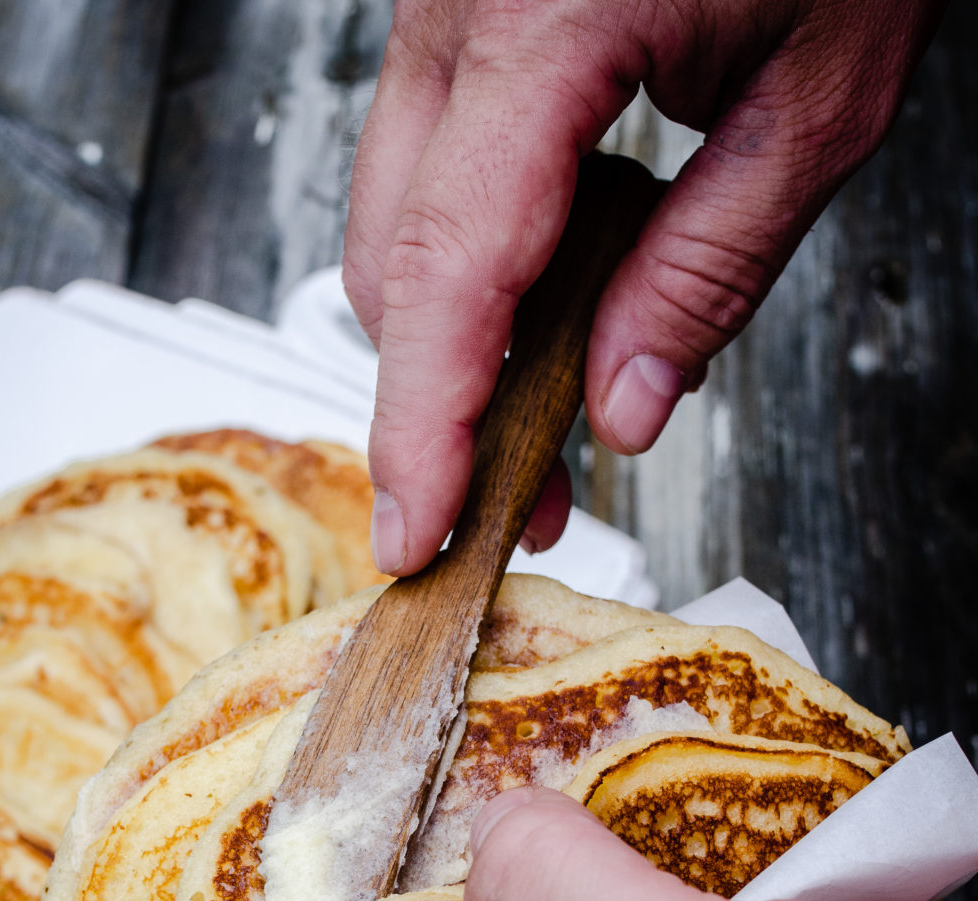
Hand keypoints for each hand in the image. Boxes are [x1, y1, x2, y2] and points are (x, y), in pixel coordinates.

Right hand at [345, 0, 943, 573]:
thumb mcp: (820, 96)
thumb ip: (711, 266)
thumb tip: (623, 408)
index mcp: (547, 19)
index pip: (452, 270)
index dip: (424, 425)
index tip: (419, 533)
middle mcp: (460, 9)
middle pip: (395, 263)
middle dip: (441, 403)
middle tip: (526, 497)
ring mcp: (444, 7)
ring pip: (396, 222)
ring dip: (457, 338)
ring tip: (551, 407)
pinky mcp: (459, 17)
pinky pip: (429, 169)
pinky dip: (475, 260)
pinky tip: (551, 296)